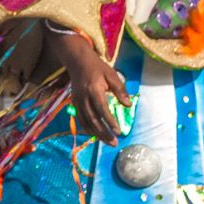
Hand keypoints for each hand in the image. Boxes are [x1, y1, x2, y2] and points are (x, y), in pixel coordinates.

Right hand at [48, 27, 130, 144]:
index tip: (118, 131)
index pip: (101, 108)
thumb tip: (128, 105)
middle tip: (114, 142)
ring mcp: (77, 101)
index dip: (109, 121)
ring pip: (86, 121)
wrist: (77, 61)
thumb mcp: (112, 74)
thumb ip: (120, 90)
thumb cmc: (97, 67)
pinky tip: (95, 135)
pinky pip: (81, 119)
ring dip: (96, 134)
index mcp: (93, 89)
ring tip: (107, 142)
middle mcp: (83, 97)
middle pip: (93, 119)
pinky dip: (88, 129)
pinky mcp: (74, 103)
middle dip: (103, 132)